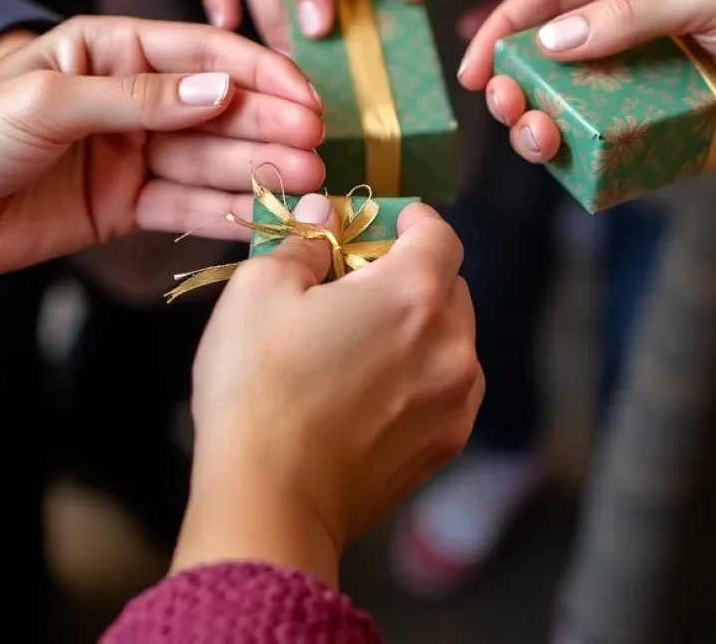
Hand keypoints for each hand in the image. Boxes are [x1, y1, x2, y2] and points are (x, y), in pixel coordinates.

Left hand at [0, 16, 324, 291]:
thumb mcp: (47, 102)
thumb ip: (138, 98)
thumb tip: (221, 90)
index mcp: (109, 50)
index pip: (201, 53)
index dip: (258, 74)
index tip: (305, 98)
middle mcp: (130, 100)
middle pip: (216, 110)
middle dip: (268, 127)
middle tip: (315, 147)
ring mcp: (131, 154)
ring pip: (209, 159)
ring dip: (258, 170)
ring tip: (305, 184)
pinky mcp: (125, 205)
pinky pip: (185, 204)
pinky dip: (225, 211)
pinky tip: (265, 215)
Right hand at [173, 195, 483, 586]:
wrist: (269, 502)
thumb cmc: (259, 386)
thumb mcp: (260, 289)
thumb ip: (304, 242)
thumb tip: (323, 215)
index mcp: (414, 295)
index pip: (441, 235)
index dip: (414, 219)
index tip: (390, 221)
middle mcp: (453, 344)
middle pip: (450, 286)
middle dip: (413, 273)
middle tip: (362, 281)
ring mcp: (456, 401)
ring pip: (453, 340)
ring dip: (421, 327)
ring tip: (366, 342)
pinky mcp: (445, 447)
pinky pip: (447, 389)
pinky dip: (422, 374)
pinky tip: (375, 389)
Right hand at [458, 0, 715, 164]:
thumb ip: (627, 14)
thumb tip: (550, 42)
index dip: (504, 25)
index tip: (476, 69)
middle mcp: (629, 18)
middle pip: (549, 49)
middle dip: (516, 81)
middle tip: (505, 109)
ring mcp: (644, 69)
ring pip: (573, 95)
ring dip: (544, 120)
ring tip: (538, 139)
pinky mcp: (662, 113)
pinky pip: (611, 131)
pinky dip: (587, 149)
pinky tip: (577, 161)